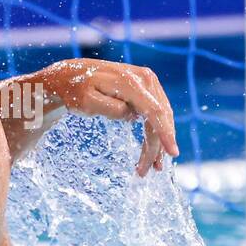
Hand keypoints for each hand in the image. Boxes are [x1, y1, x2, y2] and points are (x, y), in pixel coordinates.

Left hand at [42, 59, 179, 176]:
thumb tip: (133, 116)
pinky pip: (155, 112)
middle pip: (160, 117)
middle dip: (158, 145)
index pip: (155, 111)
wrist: (71, 75)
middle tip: (151, 169)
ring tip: (152, 165)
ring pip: (160, 116)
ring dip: (158, 141)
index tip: (173, 153)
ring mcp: (146, 81)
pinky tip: (150, 148)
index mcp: (130, 82)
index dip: (165, 133)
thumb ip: (110, 108)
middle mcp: (144, 78)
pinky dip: (154, 131)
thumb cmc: (76, 90)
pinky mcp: (145, 87)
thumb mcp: (86, 101)